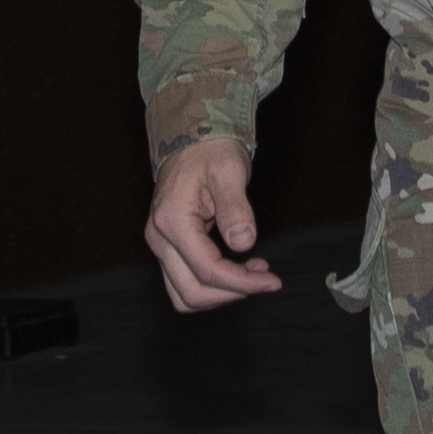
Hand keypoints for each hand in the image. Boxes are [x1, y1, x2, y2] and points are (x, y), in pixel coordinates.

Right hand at [145, 135, 287, 310]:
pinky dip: (213, 285)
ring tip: (253, 273)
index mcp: (172, 221)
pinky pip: (186, 281)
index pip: (207, 270)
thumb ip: (235, 207)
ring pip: (185, 294)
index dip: (242, 283)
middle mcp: (160, 239)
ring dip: (221, 294)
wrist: (193, 139)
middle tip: (265, 280)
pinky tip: (240, 268)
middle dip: (232, 293)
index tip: (272, 281)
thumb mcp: (229, 171)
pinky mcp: (170, 248)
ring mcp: (162, 245)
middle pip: (191, 293)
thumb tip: (243, 242)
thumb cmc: (210, 151)